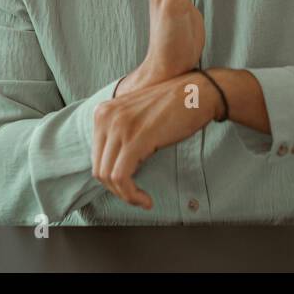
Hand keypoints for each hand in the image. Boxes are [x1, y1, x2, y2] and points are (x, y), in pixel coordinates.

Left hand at [92, 71, 219, 208]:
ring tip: (142, 199)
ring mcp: (119, 127)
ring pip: (108, 176)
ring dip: (125, 195)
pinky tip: (146, 200)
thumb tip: (113, 168)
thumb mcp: (136, 116)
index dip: (111, 178)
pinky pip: (122, 177)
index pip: (96, 156)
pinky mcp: (135, 140)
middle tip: (136, 196)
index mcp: (103, 112)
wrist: (196, 93)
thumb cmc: (173, 107)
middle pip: (99, 168)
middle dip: (117, 189)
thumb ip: (119, 134)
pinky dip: (131, 195)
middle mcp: (106, 117)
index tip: (129, 186)